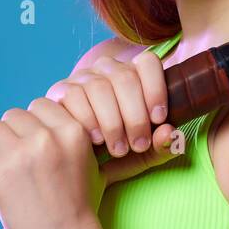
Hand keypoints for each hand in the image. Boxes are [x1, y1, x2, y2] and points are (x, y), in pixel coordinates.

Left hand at [0, 98, 104, 228]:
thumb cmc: (80, 203)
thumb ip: (70, 135)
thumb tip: (42, 114)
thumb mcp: (90, 161)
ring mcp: (22, 155)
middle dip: (11, 133)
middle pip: (14, 114)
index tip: (32, 141)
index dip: (34, 122)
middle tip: (13, 155)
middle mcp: (47, 138)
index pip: (41, 104)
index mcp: (73, 131)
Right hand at [44, 49, 182, 186]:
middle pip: (125, 77)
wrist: (76, 166)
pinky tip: (95, 140)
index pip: (147, 63)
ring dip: (112, 121)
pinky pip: (74, 96)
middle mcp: (107, 70)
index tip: (159, 118)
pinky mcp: (59, 90)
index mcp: (133, 75)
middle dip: (135, 115)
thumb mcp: (144, 156)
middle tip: (139, 144)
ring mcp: (82, 78)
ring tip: (119, 149)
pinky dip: (88, 120)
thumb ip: (161, 147)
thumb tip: (168, 131)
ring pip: (99, 86)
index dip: (156, 88)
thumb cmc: (116, 154)